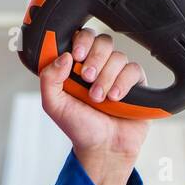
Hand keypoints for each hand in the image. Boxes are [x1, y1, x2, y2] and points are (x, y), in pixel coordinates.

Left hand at [39, 28, 150, 184]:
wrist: (103, 147)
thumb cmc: (80, 127)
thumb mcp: (54, 105)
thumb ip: (49, 79)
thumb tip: (62, 56)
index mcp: (78, 66)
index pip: (82, 37)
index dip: (81, 41)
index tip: (76, 55)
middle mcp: (99, 66)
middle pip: (103, 41)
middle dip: (94, 58)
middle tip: (87, 78)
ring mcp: (118, 73)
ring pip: (118, 56)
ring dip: (106, 77)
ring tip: (99, 98)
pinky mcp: (135, 83)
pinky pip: (133, 69)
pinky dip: (123, 82)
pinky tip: (115, 98)